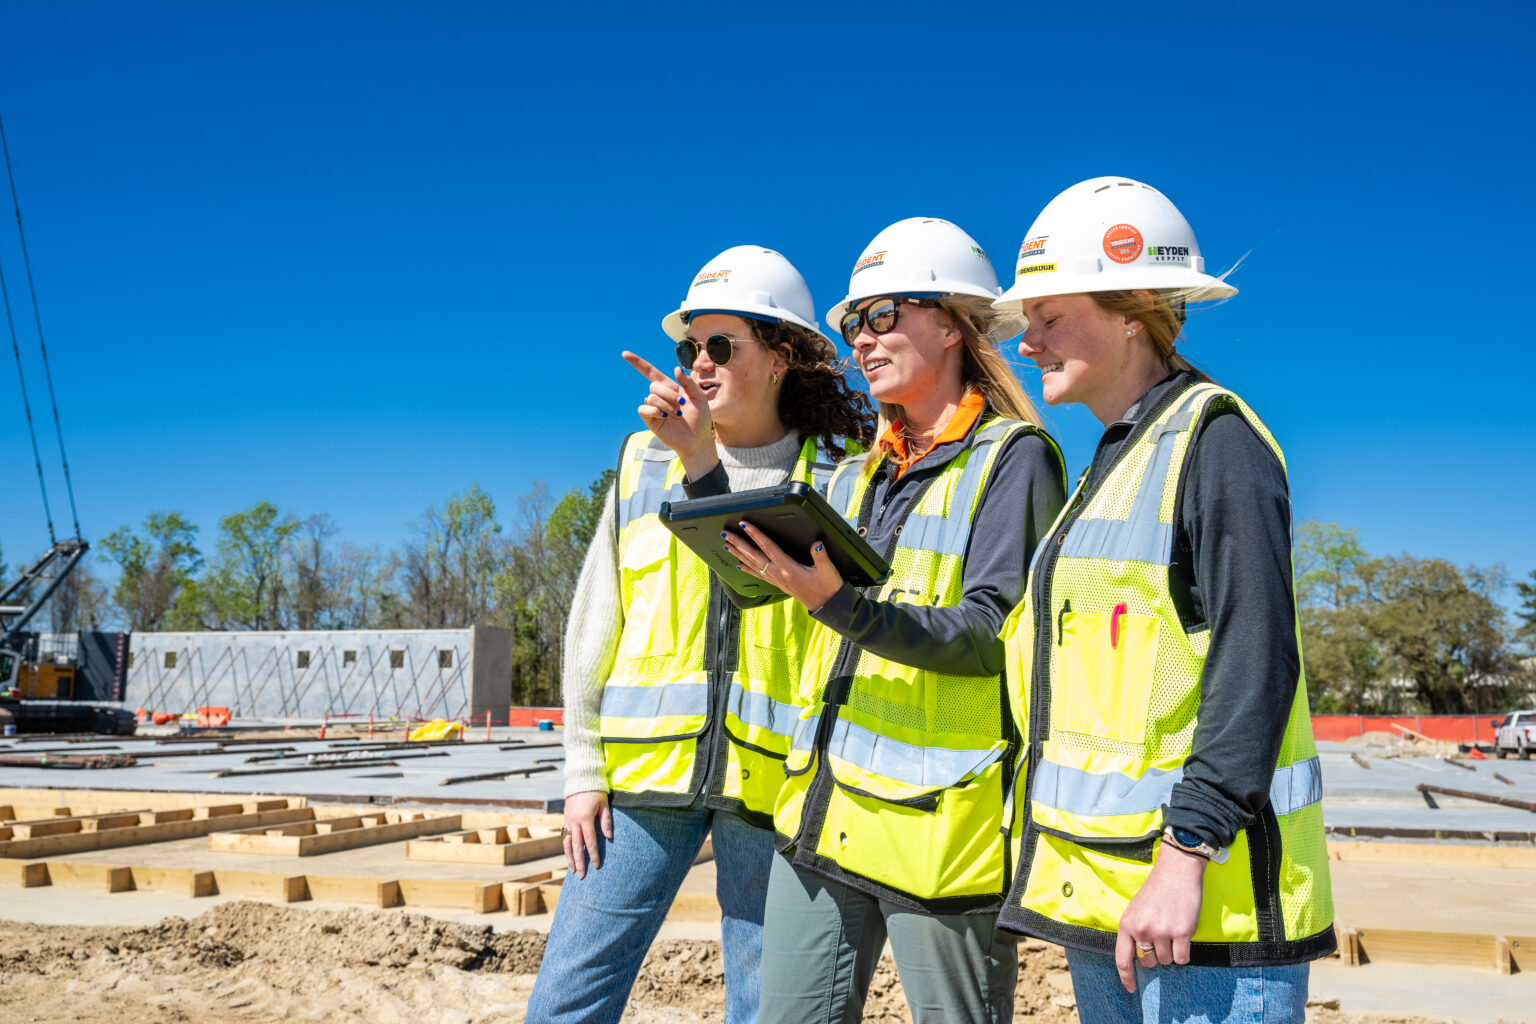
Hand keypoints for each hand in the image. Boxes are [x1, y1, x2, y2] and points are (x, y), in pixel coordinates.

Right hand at [562, 790, 612, 879]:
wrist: (580, 780)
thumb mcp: (604, 804)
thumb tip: (609, 837)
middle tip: (582, 876)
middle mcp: (574, 821)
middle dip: (579, 862)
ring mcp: (568, 820)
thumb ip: (606, 821)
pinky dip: (566, 848)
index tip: (596, 866)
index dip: (593, 854)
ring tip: (573, 871)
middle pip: (576, 846)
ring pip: (567, 843)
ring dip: (570, 858)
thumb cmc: (596, 792)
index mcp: (585, 818)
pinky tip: (569, 857)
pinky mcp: (565, 819)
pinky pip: (565, 837)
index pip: (589, 840)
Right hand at [622, 351, 717, 479]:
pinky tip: (664, 417)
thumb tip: (675, 369)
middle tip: (682, 406)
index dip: (638, 363)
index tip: (624, 354)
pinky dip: (654, 411)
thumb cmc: (701, 418)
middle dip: (669, 394)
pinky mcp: (650, 420)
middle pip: (654, 385)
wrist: (698, 439)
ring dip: (666, 405)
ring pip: (651, 397)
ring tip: (677, 415)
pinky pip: (644, 409)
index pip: (651, 372)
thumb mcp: (699, 397)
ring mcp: (654, 408)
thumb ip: (688, 382)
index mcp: (671, 387)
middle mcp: (661, 396)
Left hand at [725, 520, 844, 612]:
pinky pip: (759, 575)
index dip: (756, 534)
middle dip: (739, 544)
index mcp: (789, 568)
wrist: (828, 607)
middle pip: (754, 556)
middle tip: (726, 534)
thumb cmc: (828, 588)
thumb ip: (821, 556)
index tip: (745, 525)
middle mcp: (779, 574)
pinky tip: (739, 566)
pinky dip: (747, 569)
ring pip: (753, 565)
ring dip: (739, 555)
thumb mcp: (828, 570)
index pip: (768, 547)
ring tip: (727, 546)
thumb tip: (816, 544)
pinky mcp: (779, 585)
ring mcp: (777, 580)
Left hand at [1114, 842, 1205, 991]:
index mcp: (1126, 924)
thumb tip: (1139, 957)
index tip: (1131, 988)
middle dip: (1155, 956)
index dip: (1126, 977)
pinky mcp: (1181, 932)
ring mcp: (1161, 931)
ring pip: (1166, 960)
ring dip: (1171, 951)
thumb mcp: (1135, 910)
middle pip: (1147, 962)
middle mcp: (1141, 930)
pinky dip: (1184, 952)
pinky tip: (1183, 935)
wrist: (1176, 872)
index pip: (1122, 959)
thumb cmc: (1156, 891)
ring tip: (1172, 928)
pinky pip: (1182, 958)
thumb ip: (1134, 932)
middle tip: (1161, 937)